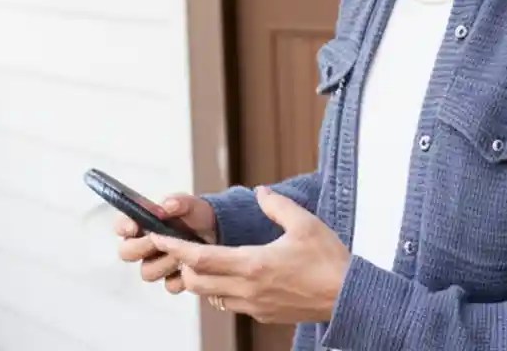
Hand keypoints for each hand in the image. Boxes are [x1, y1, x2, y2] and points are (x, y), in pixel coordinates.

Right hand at [114, 193, 217, 293]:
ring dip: (165, 262)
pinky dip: (182, 277)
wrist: (218, 231)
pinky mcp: (173, 279)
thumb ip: (178, 202)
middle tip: (159, 240)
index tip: (135, 227)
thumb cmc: (197, 215)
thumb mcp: (191, 203)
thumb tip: (165, 206)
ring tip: (183, 252)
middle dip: (143, 247)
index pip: (121, 226)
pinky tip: (192, 266)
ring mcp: (157, 264)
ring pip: (147, 272)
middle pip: (126, 253)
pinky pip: (170, 285)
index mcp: (142, 224)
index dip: (124, 227)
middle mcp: (143, 246)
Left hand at [149, 186, 349, 323]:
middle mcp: (247, 289)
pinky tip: (233, 275)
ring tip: (205, 260)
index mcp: (253, 264)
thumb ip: (277, 205)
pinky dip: (221, 290)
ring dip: (201, 279)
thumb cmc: (328, 261)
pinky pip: (230, 304)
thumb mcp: (305, 223)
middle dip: (183, 264)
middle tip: (180, 247)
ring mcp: (253, 305)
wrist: (348, 297)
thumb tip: (260, 192)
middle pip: (195, 281)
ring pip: (210, 295)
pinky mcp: (262, 314)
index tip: (158, 236)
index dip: (174, 247)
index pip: (200, 258)